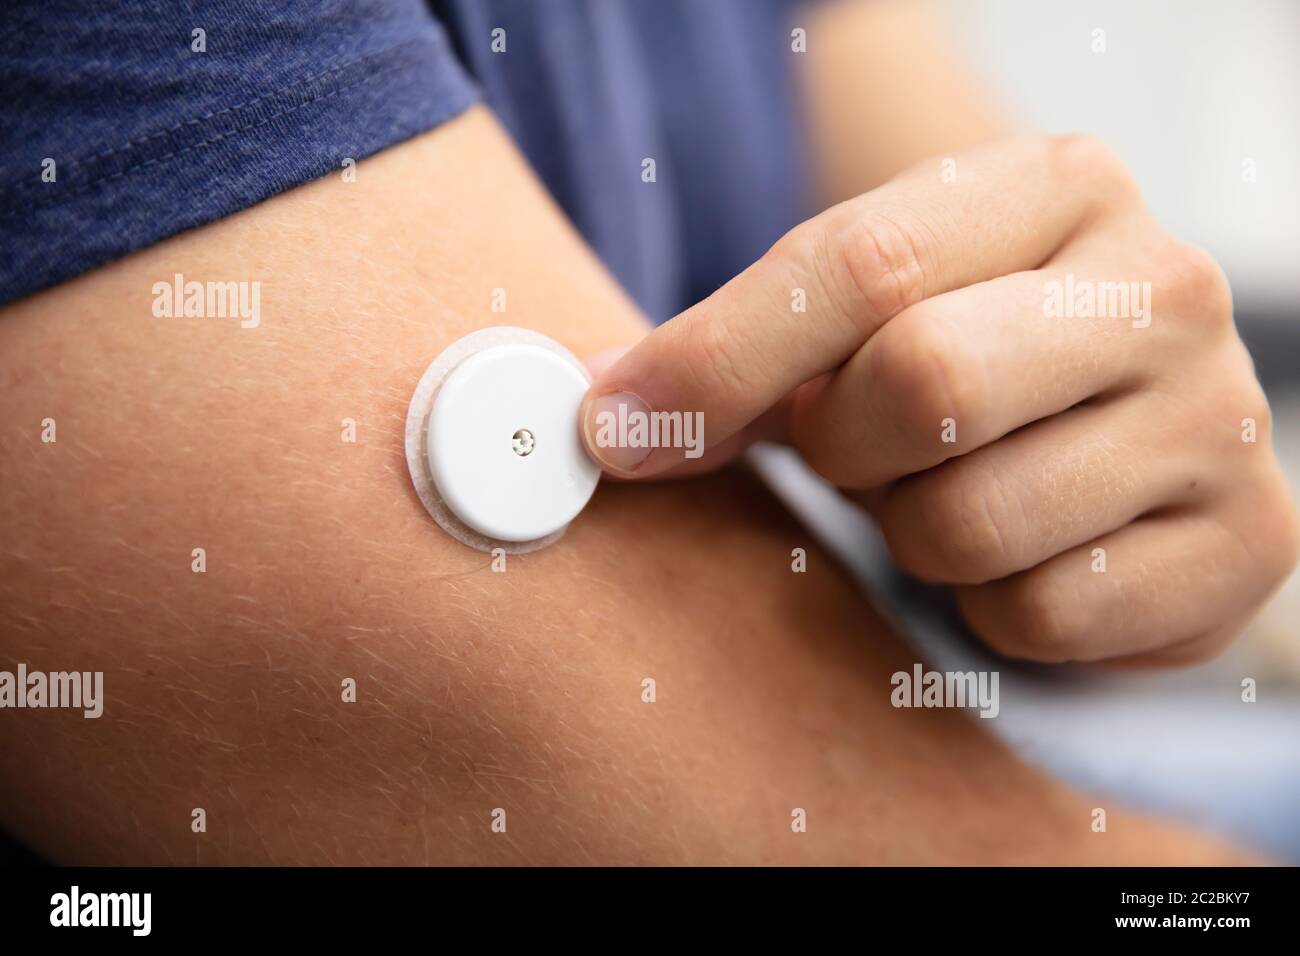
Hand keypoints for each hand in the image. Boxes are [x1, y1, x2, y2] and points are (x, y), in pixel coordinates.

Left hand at [579, 135, 1298, 664]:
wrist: (1120, 433)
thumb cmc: (968, 357)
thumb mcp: (862, 316)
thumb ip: (738, 348)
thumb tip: (603, 412)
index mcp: (1060, 188)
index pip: (858, 264)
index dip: (715, 361)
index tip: (620, 428)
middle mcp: (1165, 287)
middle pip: (922, 385)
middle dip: (845, 448)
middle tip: (857, 450)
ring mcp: (1222, 419)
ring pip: (970, 521)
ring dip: (916, 533)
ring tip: (952, 493)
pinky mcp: (1244, 545)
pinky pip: (1042, 614)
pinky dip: (993, 608)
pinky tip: (1024, 555)